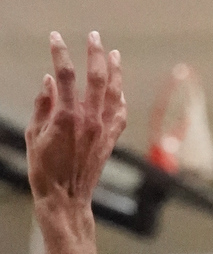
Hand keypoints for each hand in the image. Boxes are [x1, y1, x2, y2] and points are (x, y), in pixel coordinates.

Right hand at [27, 32, 126, 208]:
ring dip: (115, 72)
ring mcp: (103, 131)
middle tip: (94, 36)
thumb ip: (42, 106)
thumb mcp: (33, 136)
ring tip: (115, 55)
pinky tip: (120, 91)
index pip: (66, 76)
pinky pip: (120, 116)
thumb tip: (49, 81)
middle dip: (96, 54)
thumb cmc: (45, 170)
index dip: (61, 54)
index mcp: (67, 116)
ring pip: (114, 94)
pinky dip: (121, 100)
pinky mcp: (110, 142)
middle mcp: (90, 121)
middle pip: (97, 79)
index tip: (56, 37)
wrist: (67, 199)